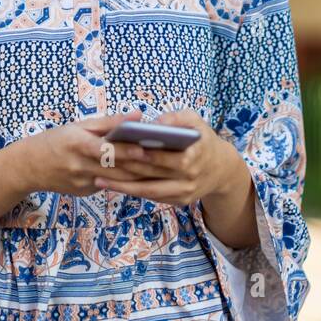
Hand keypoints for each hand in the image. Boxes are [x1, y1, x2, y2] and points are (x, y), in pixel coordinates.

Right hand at [21, 112, 156, 196]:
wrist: (28, 167)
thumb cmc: (56, 140)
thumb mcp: (78, 126)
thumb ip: (109, 122)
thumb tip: (137, 115)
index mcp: (77, 145)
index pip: (107, 150)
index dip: (128, 151)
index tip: (148, 148)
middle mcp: (80, 167)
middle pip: (117, 169)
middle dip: (142, 166)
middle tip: (165, 160)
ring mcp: (83, 183)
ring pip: (117, 181)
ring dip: (139, 176)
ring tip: (162, 169)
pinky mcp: (85, 193)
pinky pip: (110, 185)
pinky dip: (127, 181)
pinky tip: (145, 177)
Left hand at [92, 110, 249, 207]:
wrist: (222, 169)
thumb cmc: (203, 139)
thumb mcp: (194, 121)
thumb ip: (174, 118)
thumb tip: (151, 123)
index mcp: (192, 157)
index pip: (160, 157)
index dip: (138, 154)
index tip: (116, 149)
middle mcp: (188, 179)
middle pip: (150, 175)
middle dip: (123, 170)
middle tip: (99, 164)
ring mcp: (183, 193)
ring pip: (148, 191)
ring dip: (122, 187)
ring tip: (99, 180)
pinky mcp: (178, 202)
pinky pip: (152, 197)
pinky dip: (133, 192)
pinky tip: (114, 185)